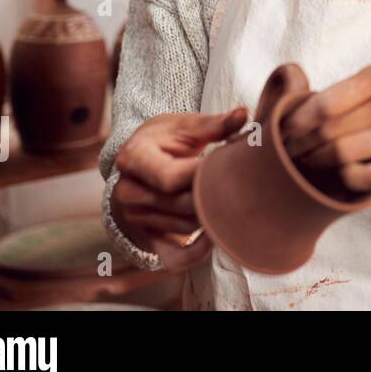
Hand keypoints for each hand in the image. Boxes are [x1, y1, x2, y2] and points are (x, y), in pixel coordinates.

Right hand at [112, 108, 247, 269]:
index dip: (202, 175)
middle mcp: (127, 192)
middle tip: (237, 183)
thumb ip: (215, 124)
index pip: (170, 178)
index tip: (226, 166)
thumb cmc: (166, 137)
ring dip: (210, 215)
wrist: (140, 156)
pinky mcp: (147, 237)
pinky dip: (198, 252)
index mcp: (133, 159)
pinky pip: (173, 258)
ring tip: (228, 197)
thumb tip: (243, 114)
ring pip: (183, 227)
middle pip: (179, 205)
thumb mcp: (185, 125)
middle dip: (211, 195)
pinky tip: (215, 235)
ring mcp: (135, 217)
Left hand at [280, 63, 370, 193]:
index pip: (324, 103)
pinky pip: (368, 177)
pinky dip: (348, 178)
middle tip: (288, 153)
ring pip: (344, 154)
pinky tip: (340, 174)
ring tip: (307, 164)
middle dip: (301, 145)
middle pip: (329, 131)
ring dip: (318, 163)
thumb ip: (343, 91)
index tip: (282, 132)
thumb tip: (290, 102)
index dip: (296, 122)